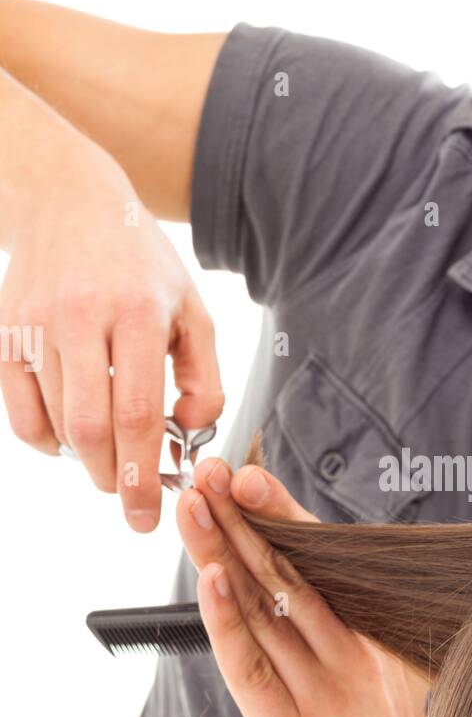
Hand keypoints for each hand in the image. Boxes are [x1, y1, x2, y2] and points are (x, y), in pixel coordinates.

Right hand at [0, 141, 223, 529]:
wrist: (67, 202)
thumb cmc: (140, 266)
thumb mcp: (191, 310)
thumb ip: (206, 378)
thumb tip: (190, 436)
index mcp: (138, 313)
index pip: (139, 413)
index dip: (142, 474)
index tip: (148, 515)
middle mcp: (82, 318)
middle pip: (92, 428)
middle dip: (112, 478)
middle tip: (128, 491)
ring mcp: (36, 326)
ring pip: (58, 426)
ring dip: (86, 459)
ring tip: (108, 450)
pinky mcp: (5, 336)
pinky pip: (21, 416)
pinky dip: (47, 443)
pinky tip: (71, 436)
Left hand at [175, 456, 428, 716]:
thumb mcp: (400, 686)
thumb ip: (365, 638)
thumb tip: (331, 589)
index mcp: (374, 639)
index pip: (323, 562)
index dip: (284, 515)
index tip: (250, 474)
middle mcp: (348, 657)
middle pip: (286, 571)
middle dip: (244, 518)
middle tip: (208, 471)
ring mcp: (320, 693)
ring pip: (263, 609)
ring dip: (224, 552)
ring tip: (194, 505)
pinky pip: (250, 669)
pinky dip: (226, 622)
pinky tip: (209, 580)